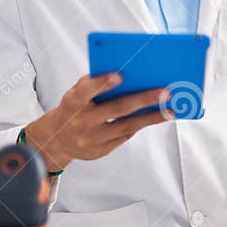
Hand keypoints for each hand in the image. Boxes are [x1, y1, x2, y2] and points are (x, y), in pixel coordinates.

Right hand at [25, 72, 172, 172]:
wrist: (55, 139)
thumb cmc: (73, 108)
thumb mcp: (75, 93)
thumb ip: (94, 84)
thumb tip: (128, 74)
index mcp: (72, 102)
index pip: (86, 91)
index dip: (102, 83)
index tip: (120, 75)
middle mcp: (80, 122)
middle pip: (116, 109)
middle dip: (144, 99)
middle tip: (165, 92)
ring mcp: (90, 140)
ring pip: (127, 126)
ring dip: (151, 117)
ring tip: (171, 109)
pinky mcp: (100, 151)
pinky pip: (125, 136)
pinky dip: (142, 125)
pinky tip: (157, 117)